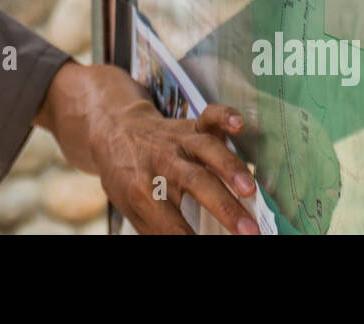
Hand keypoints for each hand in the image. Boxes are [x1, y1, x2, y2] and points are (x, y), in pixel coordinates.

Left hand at [97, 96, 260, 234]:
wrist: (112, 129)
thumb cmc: (125, 176)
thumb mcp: (130, 208)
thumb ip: (156, 229)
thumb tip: (185, 242)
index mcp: (142, 191)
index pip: (172, 224)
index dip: (191, 239)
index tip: (222, 246)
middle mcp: (161, 162)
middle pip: (195, 184)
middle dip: (225, 209)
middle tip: (250, 232)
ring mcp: (177, 141)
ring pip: (206, 149)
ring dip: (230, 168)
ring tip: (250, 190)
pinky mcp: (189, 125)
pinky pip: (208, 117)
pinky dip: (224, 116)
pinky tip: (239, 125)